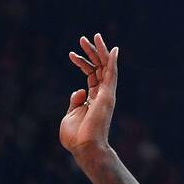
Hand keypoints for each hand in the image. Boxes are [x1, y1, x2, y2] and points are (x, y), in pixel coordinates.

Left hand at [61, 33, 118, 162]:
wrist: (84, 147)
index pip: (91, 76)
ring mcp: (106, 95)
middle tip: (82, 39)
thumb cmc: (76, 137)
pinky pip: (111, 76)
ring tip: (93, 36)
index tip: (71, 54)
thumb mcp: (70, 115)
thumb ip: (74, 102)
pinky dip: (113, 62)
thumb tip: (79, 90)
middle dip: (91, 52)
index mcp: (93, 100)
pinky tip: (114, 50)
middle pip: (99, 69)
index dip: (82, 63)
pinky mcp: (107, 96)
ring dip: (100, 51)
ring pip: (106, 68)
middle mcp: (102, 95)